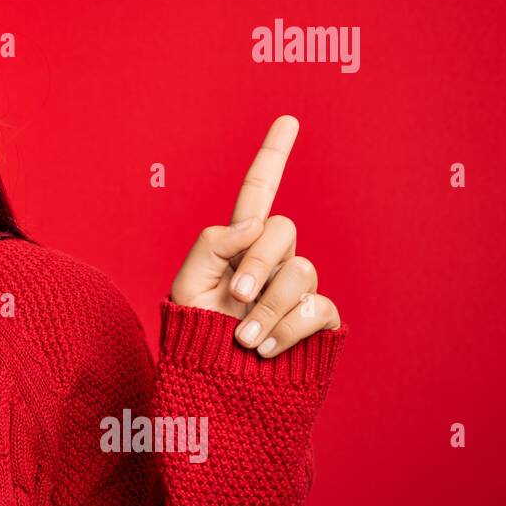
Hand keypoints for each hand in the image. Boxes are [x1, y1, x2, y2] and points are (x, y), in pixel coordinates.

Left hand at [170, 115, 341, 356]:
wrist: (211, 386)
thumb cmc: (195, 338)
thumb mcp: (186, 287)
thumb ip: (212, 245)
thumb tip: (254, 226)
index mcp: (237, 245)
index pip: (258, 193)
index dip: (273, 156)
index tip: (288, 119)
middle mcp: (273, 261)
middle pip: (283, 232)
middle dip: (258, 263)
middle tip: (234, 297)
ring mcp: (298, 290)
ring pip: (302, 273)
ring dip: (267, 309)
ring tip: (243, 339)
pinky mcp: (319, 322)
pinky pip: (319, 309)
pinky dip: (289, 329)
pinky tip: (265, 350)